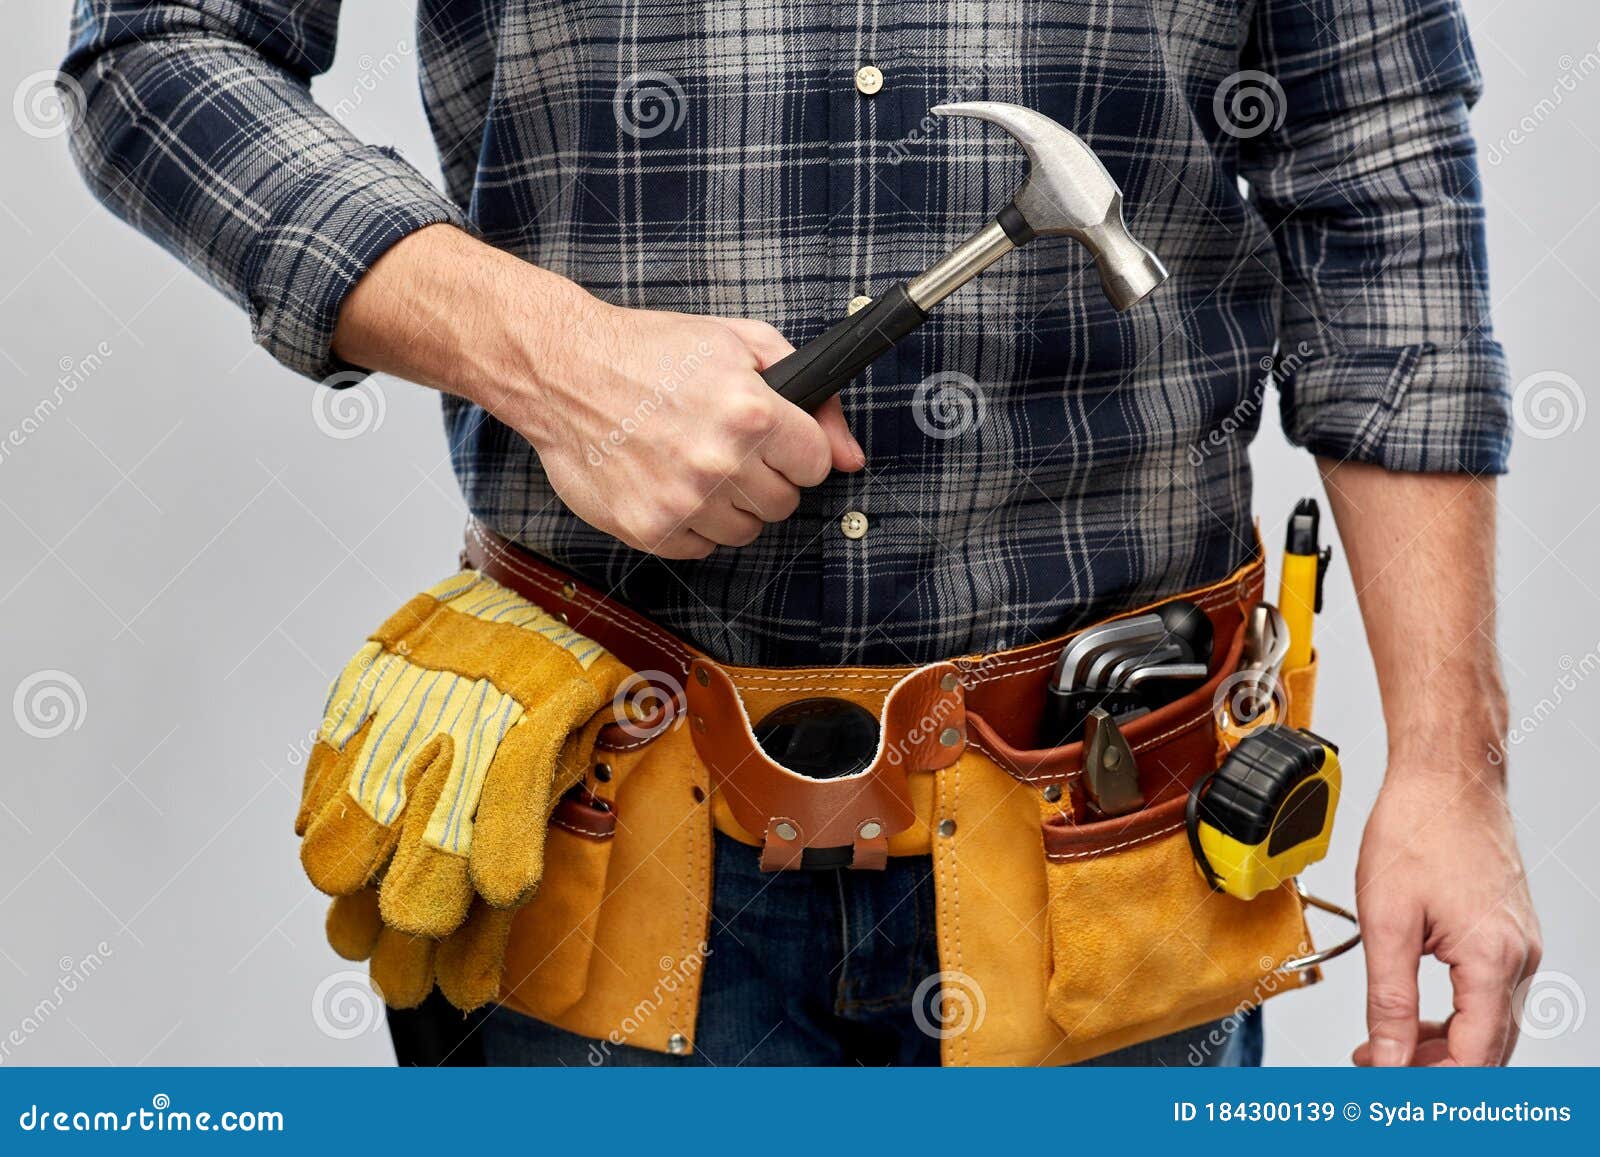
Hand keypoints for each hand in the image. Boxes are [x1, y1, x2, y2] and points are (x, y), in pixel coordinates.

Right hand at [332, 224, 863, 557]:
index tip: (776, 441)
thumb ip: (812, 399)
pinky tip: (669, 482)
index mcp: (749, 413)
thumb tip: (851, 455)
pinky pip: (701, 547)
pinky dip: (692, 522)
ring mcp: (682, 501)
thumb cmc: (650, 352)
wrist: (562, 369)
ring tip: (697, 464)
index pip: (816, 464)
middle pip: (784, 502)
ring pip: (747, 531)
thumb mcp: (742, 344)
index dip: (797, 450)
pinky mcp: (649, 529)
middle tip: (731, 448)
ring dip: (731, 504)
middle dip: (766, 477)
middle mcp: (718, 462)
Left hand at [1352, 755, 1540, 1065]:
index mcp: (1493, 959)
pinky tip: (1413, 1011)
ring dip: (1441, 1045)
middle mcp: (1520, 957)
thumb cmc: (1417, 828)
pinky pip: (1490, 995)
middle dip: (1431, 1069)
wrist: (1446, 776)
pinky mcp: (1510, 933)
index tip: (1383, 1084)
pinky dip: (1454, 1014)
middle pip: (1487, 1050)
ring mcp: (1521, 945)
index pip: (1472, 1058)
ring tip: (1384, 1042)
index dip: (1426, 1081)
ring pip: (1490, 1026)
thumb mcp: (1385, 919)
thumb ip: (1389, 999)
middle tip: (1374, 1066)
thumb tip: (1386, 1059)